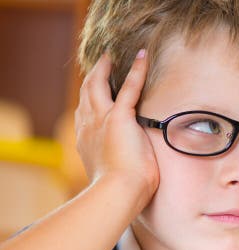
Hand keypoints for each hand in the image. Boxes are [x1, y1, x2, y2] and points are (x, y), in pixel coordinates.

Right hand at [74, 51, 158, 210]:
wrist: (118, 193)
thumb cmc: (121, 191)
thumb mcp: (114, 173)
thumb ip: (118, 164)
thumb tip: (132, 169)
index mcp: (87, 141)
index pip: (84, 113)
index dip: (88, 100)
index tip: (92, 91)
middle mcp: (89, 126)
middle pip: (86, 95)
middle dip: (91, 77)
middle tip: (100, 64)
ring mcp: (102, 120)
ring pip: (97, 86)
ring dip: (103, 69)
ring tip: (109, 57)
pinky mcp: (120, 117)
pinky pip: (130, 87)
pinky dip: (136, 70)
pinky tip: (143, 56)